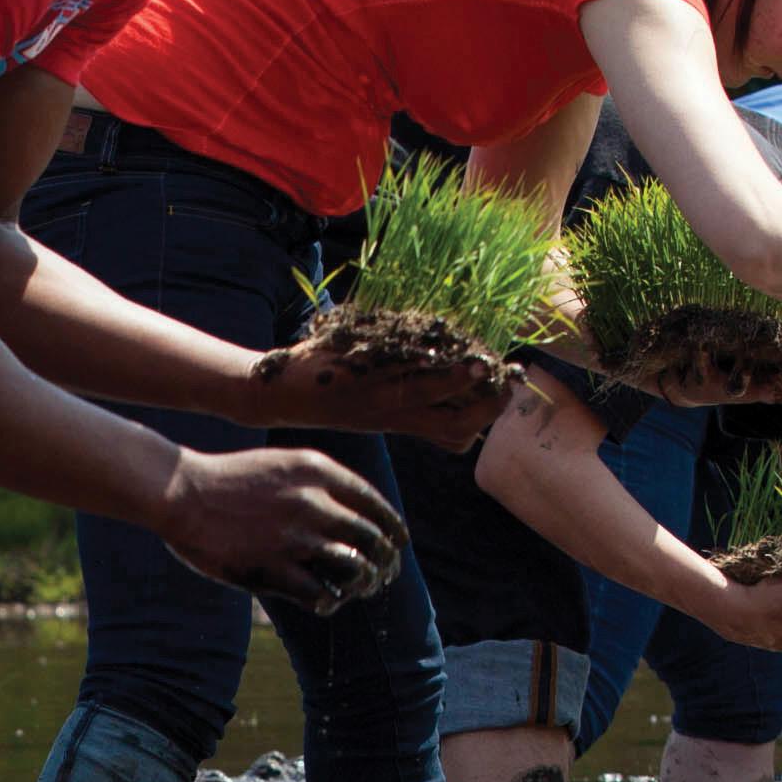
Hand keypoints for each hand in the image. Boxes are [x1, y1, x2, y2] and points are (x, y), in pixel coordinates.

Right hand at [155, 443, 403, 612]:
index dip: (393, 529)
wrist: (180, 491)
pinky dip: (330, 602)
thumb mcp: (282, 465)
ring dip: (364, 584)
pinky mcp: (271, 568)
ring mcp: (293, 536)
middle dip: (386, 561)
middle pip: (373, 539)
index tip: (397, 544)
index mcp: (317, 471)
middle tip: (385, 575)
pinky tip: (324, 603)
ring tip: (357, 590)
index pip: (375, 504)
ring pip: (356, 568)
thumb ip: (318, 483)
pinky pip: (320, 594)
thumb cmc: (229, 481)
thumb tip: (354, 512)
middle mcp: (313, 501)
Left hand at [253, 338, 509, 448]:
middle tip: (506, 381)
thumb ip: (405, 393)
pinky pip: (395, 372)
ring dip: (458, 383)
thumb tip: (444, 372)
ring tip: (482, 366)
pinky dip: (420, 361)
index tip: (505, 394)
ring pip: (427, 397)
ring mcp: (376, 398)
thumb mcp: (372, 401)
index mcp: (401, 423)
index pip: (455, 435)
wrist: (275, 394)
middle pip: (454, 424)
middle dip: (485, 405)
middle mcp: (394, 417)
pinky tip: (440, 346)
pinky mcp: (356, 378)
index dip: (483, 418)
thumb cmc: (328, 388)